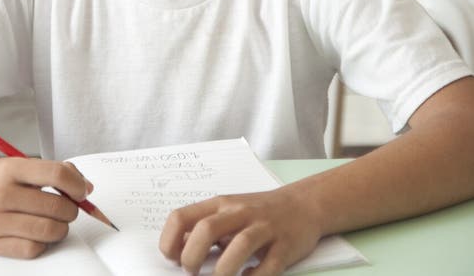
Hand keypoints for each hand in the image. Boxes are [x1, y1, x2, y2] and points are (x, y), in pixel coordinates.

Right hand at [0, 157, 92, 257]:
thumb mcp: (18, 164)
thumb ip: (52, 171)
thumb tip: (86, 188)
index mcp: (11, 169)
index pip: (57, 175)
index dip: (77, 185)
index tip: (82, 191)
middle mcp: (3, 194)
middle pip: (57, 206)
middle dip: (71, 209)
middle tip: (68, 207)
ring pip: (49, 230)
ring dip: (62, 228)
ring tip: (56, 221)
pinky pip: (33, 249)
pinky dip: (44, 243)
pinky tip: (39, 233)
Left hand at [159, 185, 322, 275]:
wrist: (303, 204)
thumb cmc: (258, 213)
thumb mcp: (228, 212)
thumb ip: (205, 227)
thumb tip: (176, 253)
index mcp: (220, 204)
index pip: (182, 216)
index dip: (170, 241)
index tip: (173, 260)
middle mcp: (240, 213)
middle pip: (207, 230)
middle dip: (192, 257)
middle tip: (192, 273)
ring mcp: (264, 228)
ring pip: (239, 246)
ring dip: (223, 271)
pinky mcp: (284, 247)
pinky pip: (267, 267)